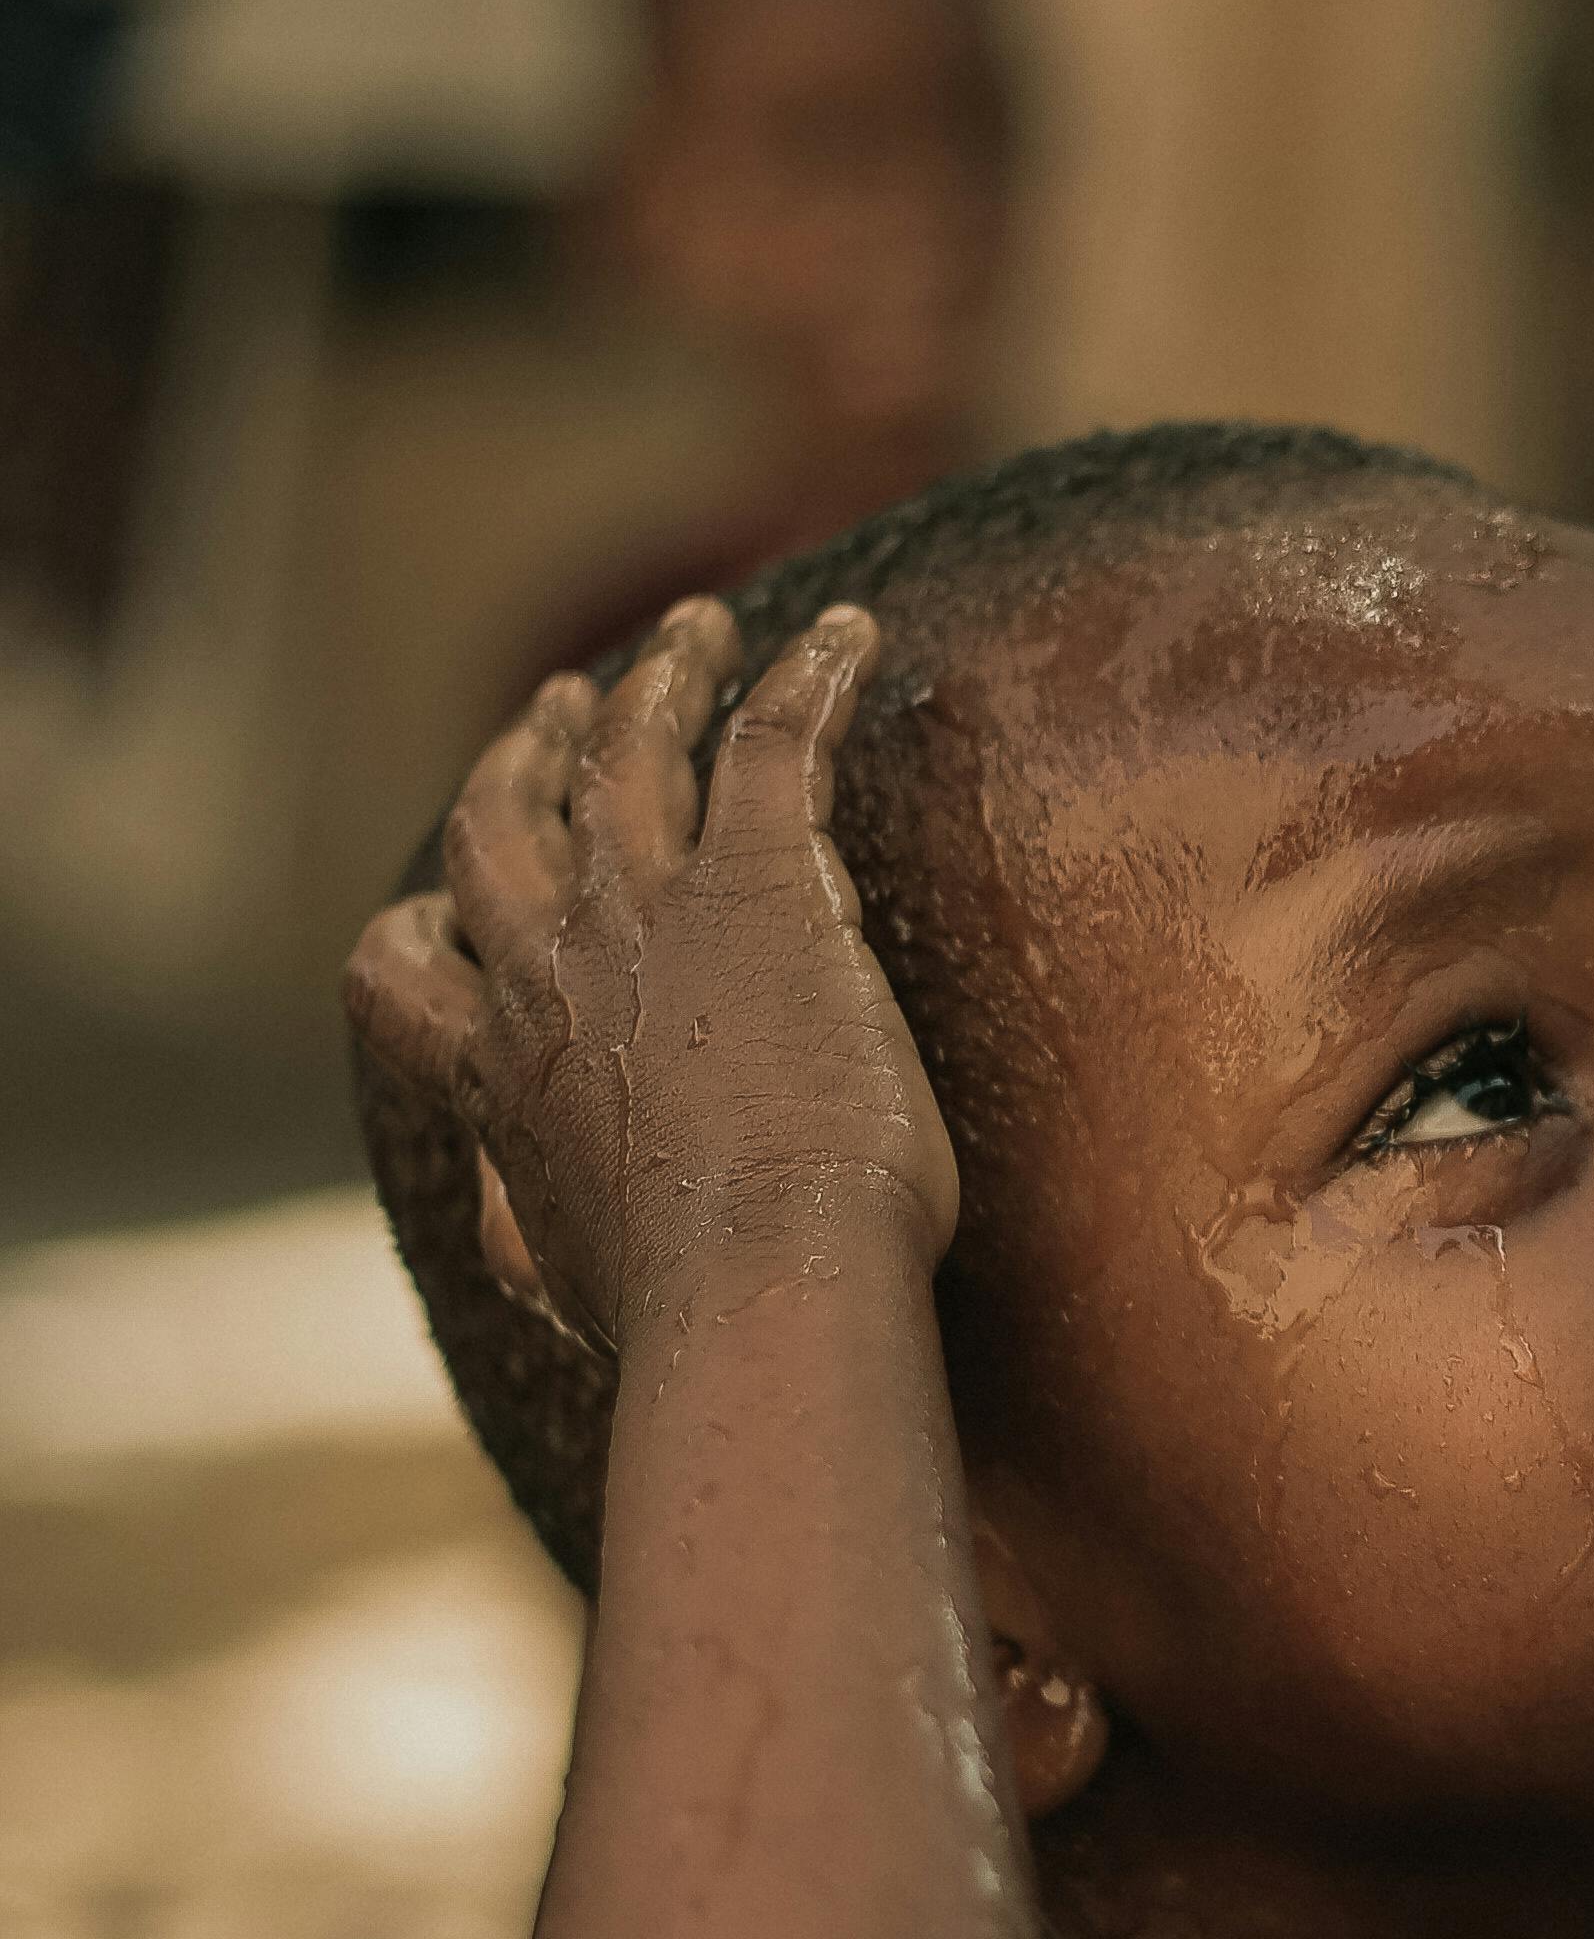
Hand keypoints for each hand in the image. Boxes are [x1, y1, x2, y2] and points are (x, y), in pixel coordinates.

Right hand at [346, 599, 958, 1356]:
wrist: (764, 1284)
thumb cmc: (687, 1310)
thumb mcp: (563, 1283)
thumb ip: (527, 1233)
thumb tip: (509, 1226)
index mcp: (491, 1070)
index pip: (399, 971)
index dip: (419, 925)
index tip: (445, 905)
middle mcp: (548, 967)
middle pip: (502, 818)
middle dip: (528, 750)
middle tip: (565, 700)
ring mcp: (650, 909)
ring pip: (630, 748)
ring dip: (659, 675)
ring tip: (696, 628)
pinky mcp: (763, 881)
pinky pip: (776, 737)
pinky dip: (811, 675)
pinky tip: (850, 635)